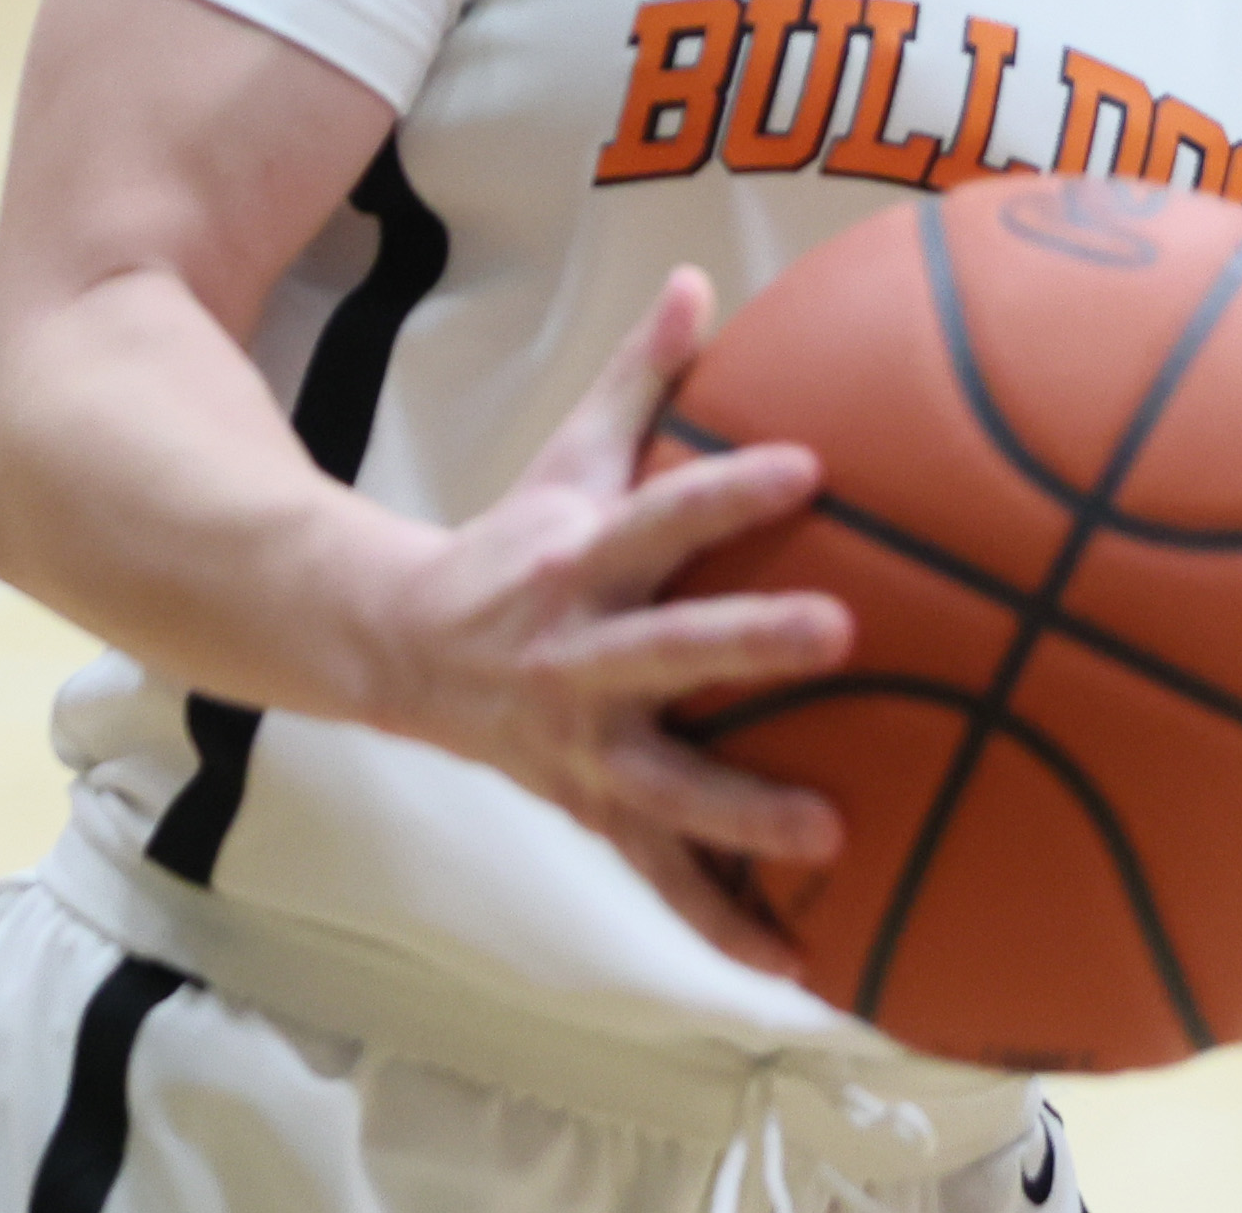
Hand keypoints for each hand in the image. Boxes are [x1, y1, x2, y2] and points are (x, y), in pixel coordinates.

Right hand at [364, 269, 852, 974]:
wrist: (399, 654)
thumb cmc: (519, 547)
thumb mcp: (570, 459)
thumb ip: (642, 377)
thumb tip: (701, 278)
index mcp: (583, 563)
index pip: (666, 513)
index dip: (731, 488)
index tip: (811, 462)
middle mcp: (582, 660)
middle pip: (670, 650)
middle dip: (749, 645)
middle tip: (842, 631)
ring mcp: (585, 747)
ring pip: (668, 788)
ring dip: (747, 813)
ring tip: (835, 833)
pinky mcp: (594, 812)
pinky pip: (666, 881)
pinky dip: (729, 925)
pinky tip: (808, 964)